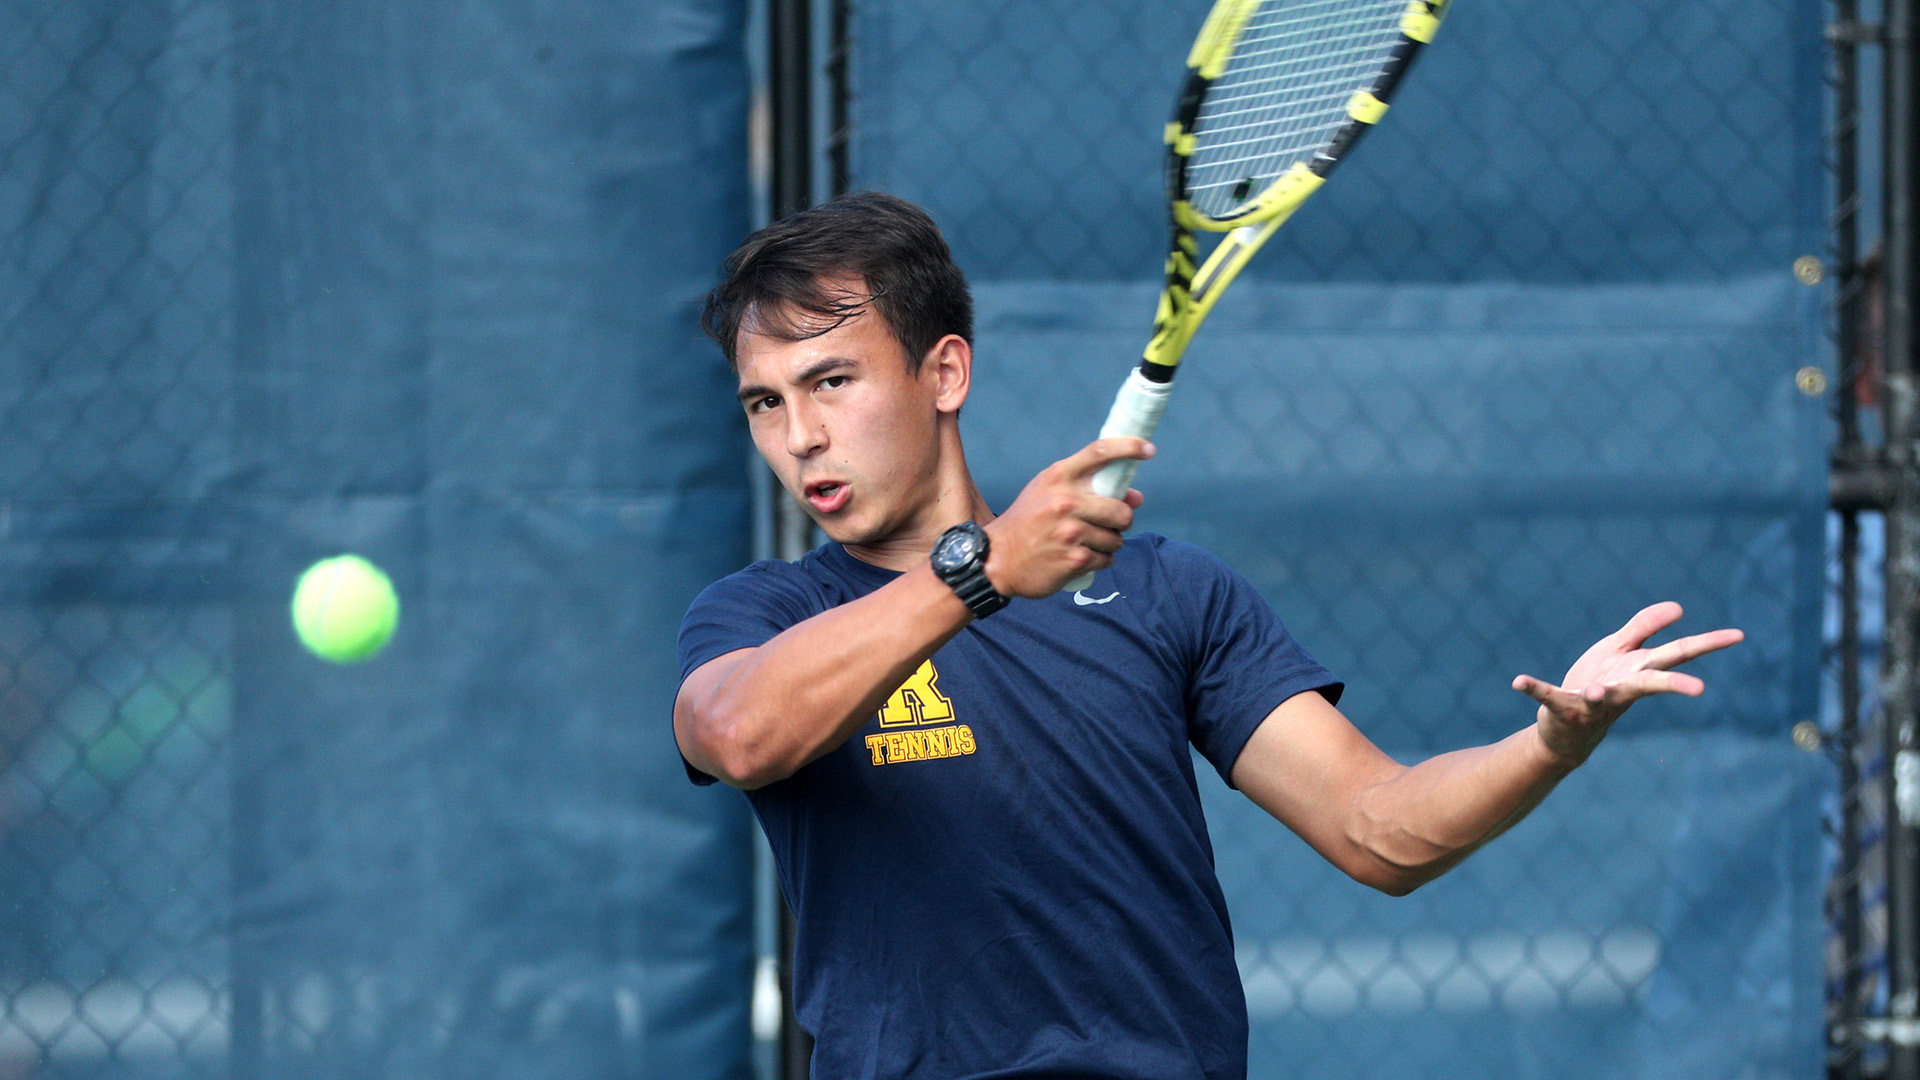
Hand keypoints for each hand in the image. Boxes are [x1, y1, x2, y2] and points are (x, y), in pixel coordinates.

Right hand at [983, 438, 1151, 597]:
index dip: (1129, 447)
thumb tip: (1136, 497)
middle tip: (1108, 525)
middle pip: (1121, 509)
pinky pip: (1106, 559)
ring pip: (1116, 538)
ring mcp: (1070, 531)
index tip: (1148, 450)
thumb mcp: (1049, 494)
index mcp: (1058, 477)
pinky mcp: (1074, 558)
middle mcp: (1065, 501)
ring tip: (1086, 543)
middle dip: (1122, 520)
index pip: (1100, 452)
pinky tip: (1080, 558)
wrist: (997, 559)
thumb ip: (1088, 490)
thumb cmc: (1027, 522)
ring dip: (1109, 544)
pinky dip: (1099, 560)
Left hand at [1510, 601, 1743, 765]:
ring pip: (1603, 698)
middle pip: (1653, 683)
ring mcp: (1593, 702)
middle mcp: (1622, 689)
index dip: (1709, 644)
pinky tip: (1517, 680)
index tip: (1740, 635)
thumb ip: (1645, 628)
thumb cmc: (1600, 684)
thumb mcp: (1620, 651)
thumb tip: (1678, 608)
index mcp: (1638, 671)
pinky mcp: (1562, 708)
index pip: (1679, 655)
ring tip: (1596, 690)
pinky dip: (1534, 688)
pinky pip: (1548, 697)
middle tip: (1699, 689)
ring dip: (1600, 693)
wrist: (1567, 731)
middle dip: (1675, 685)